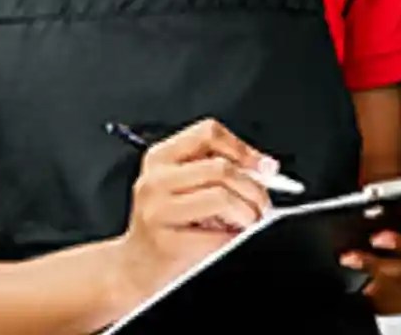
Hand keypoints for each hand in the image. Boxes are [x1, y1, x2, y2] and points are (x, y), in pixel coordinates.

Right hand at [118, 119, 275, 296]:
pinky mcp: (167, 242)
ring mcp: (158, 210)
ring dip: (247, 212)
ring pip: (222, 197)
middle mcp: (155, 179)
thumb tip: (265, 168)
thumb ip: (217, 169)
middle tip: (262, 203)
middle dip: (254, 187)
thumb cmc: (166, 224)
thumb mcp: (182, 184)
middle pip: (221, 168)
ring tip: (248, 221)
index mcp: (160, 157)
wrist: (135, 267)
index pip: (208, 134)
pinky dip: (235, 237)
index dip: (243, 149)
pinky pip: (218, 234)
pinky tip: (231, 238)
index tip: (264, 168)